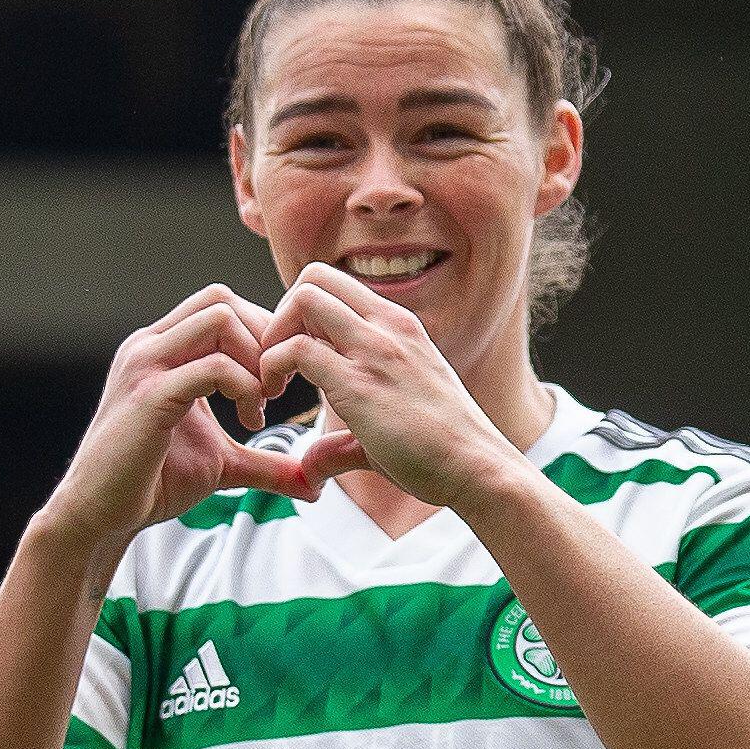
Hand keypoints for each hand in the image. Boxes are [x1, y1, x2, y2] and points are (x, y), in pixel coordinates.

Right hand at [38, 286, 311, 557]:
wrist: (101, 514)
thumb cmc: (152, 483)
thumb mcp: (223, 464)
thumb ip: (266, 463)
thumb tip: (313, 485)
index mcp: (162, 349)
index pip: (221, 305)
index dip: (261, 333)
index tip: (277, 380)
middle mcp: (150, 345)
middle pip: (223, 299)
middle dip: (264, 338)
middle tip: (276, 387)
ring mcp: (146, 364)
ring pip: (220, 318)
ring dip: (256, 357)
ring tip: (263, 403)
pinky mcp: (150, 395)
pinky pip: (212, 366)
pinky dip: (245, 386)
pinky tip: (250, 420)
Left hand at [260, 264, 529, 513]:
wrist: (479, 470)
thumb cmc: (443, 454)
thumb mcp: (388, 433)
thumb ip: (341, 444)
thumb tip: (310, 467)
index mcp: (398, 328)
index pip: (335, 287)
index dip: (301, 317)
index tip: (294, 362)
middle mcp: (388, 327)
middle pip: (314, 278)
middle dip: (280, 316)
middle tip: (276, 366)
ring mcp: (376, 350)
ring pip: (303, 299)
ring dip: (271, 337)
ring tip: (270, 383)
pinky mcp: (360, 383)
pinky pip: (297, 349)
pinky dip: (271, 367)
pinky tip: (272, 399)